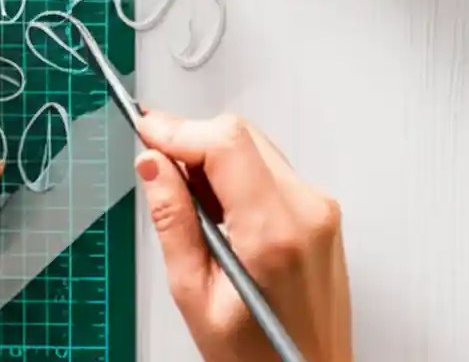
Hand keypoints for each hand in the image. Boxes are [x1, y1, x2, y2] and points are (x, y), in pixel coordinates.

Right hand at [136, 112, 351, 361]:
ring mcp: (320, 210)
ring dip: (214, 159)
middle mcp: (306, 212)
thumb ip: (173, 221)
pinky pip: (272, 169)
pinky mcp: (321, 213)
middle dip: (193, 142)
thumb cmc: (257, 356)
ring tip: (192, 206)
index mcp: (274, 233)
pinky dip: (238, 176)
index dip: (179, 129)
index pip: (225, 144)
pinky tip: (221, 213)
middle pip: (241, 136)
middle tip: (159, 169)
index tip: (146, 129)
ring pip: (256, 147)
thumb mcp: (194, 294)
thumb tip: (153, 166)